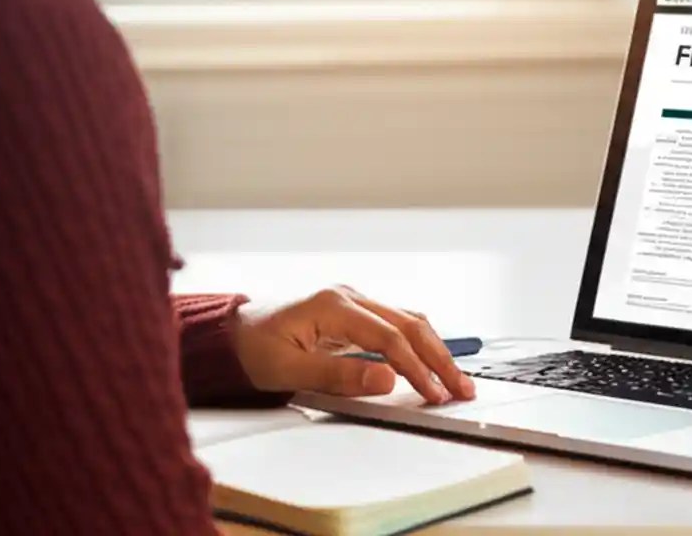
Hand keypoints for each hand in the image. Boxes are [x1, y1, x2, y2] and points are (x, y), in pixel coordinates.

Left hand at [233, 285, 474, 403]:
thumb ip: (338, 375)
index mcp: (333, 305)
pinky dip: (419, 346)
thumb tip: (387, 379)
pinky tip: (432, 364)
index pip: (389, 337)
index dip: (416, 367)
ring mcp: (354, 303)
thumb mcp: (286, 369)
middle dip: (440, 358)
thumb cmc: (252, 349)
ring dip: (435, 350)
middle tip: (462, 389)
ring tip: (456, 381)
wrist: (230, 334)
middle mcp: (350, 297)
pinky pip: (397, 326)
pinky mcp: (355, 315)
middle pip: (410, 325)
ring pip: (409, 322)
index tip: (433, 394)